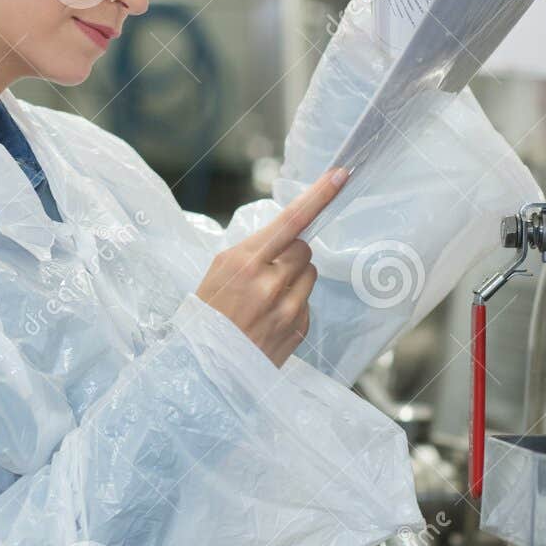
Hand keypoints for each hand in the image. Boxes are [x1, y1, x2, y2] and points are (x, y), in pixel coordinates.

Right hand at [194, 167, 348, 366]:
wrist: (204, 371)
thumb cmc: (205, 317)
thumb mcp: (216, 274)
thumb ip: (251, 253)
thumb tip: (285, 238)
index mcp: (243, 262)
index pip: (290, 221)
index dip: (319, 196)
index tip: (341, 175)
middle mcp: (269, 282)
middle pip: (304, 248)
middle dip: (290, 255)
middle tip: (267, 272)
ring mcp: (287, 308)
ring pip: (310, 273)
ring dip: (294, 279)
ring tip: (266, 299)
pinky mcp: (299, 328)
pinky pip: (307, 301)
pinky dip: (293, 304)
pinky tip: (270, 319)